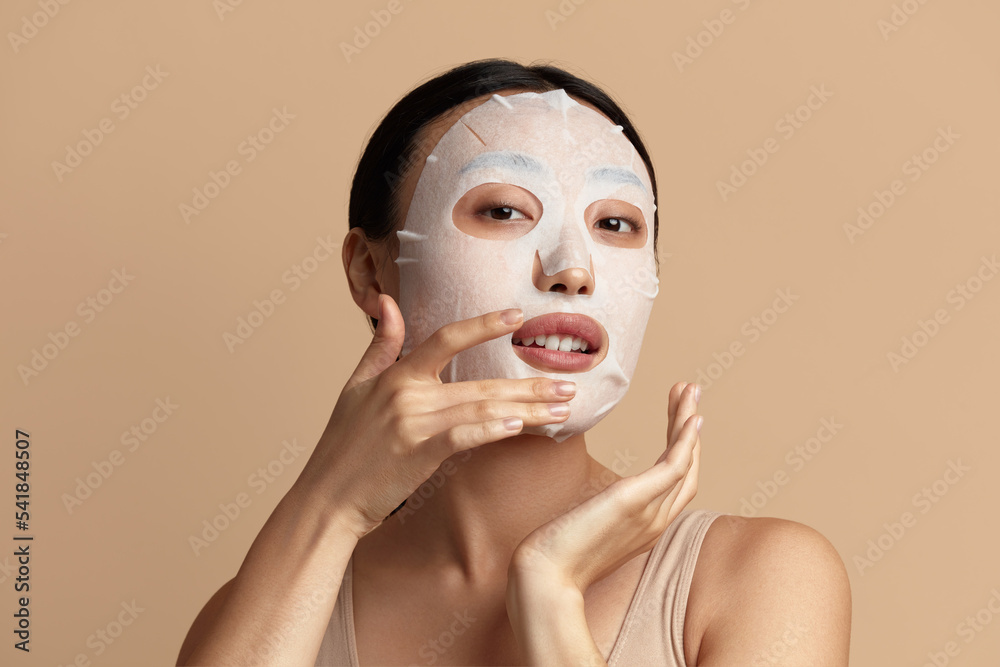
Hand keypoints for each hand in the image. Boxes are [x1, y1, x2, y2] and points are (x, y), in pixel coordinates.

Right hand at [291, 294, 575, 539]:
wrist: (327, 498)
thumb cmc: (344, 445)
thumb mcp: (356, 386)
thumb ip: (380, 345)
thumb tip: (388, 301)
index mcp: (396, 375)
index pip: (445, 338)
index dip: (483, 324)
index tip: (518, 316)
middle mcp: (407, 393)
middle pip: (480, 382)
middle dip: (528, 385)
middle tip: (568, 386)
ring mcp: (413, 423)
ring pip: (482, 409)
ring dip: (527, 410)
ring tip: (561, 410)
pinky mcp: (418, 454)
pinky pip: (464, 437)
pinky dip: (492, 430)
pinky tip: (521, 427)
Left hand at [507, 381, 702, 594]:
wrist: (544, 576)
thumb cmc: (555, 554)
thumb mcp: (584, 526)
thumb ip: (598, 512)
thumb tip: (591, 501)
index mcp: (646, 525)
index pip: (676, 481)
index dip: (682, 447)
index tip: (678, 415)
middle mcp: (656, 520)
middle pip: (688, 468)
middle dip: (690, 428)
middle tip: (690, 392)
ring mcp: (650, 513)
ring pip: (685, 461)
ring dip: (688, 422)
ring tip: (689, 389)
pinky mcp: (636, 501)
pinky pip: (674, 466)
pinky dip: (685, 441)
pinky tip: (689, 418)